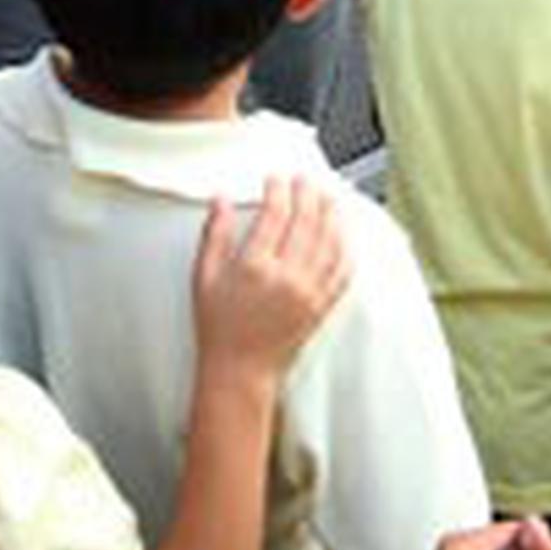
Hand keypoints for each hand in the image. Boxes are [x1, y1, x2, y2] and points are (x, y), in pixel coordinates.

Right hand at [193, 177, 350, 383]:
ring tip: (328, 197)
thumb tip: (221, 200)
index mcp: (255, 268)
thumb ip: (215, 235)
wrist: (240, 371)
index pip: (275, 214)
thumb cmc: (219, 328)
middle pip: (308, 221)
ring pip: (331, 242)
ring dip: (332, 214)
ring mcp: (309, 292)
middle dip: (308, 193)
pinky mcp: (322, 306)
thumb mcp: (204, 277)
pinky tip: (343, 234)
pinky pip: (343, 270)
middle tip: (305, 180)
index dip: (278, 190)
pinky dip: (346, 247)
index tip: (275, 179)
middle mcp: (287, 278)